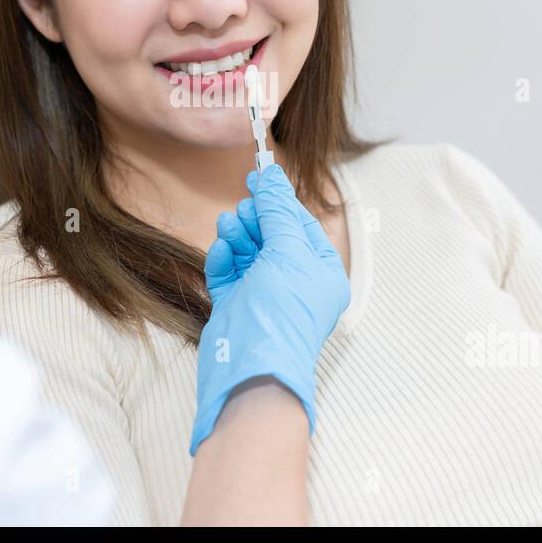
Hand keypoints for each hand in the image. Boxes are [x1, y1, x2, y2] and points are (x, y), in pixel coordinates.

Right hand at [190, 164, 350, 455]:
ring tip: (227, 227)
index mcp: (321, 273)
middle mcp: (295, 284)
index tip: (256, 177)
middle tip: (242, 211)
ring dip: (237, 235)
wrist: (251, 367)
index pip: (301, 226)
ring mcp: (264, 296)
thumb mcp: (286, 251)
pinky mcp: (236, 307)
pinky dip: (222, 258)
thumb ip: (277, 210)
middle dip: (255, 220)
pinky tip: (220, 250)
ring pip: (247, 252)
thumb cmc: (281, 312)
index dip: (279, 201)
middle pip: (272, 236)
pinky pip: (228, 273)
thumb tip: (271, 175)